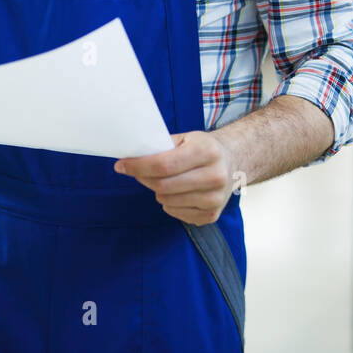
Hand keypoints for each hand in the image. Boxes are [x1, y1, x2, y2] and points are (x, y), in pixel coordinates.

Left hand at [114, 131, 237, 225]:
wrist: (232, 162)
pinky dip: (169, 203)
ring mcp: (215, 198)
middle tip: (137, 172)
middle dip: (144, 179)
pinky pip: (176, 213)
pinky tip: (178, 192)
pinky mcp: (212, 215)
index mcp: (207, 151)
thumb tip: (132, 156)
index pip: (163, 164)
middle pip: (163, 185)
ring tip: (165, 180)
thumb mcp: (186, 138)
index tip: (121, 165)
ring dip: (158, 191)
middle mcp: (215, 176)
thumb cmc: (202, 148)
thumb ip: (162, 146)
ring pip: (167, 201)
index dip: (138, 166)